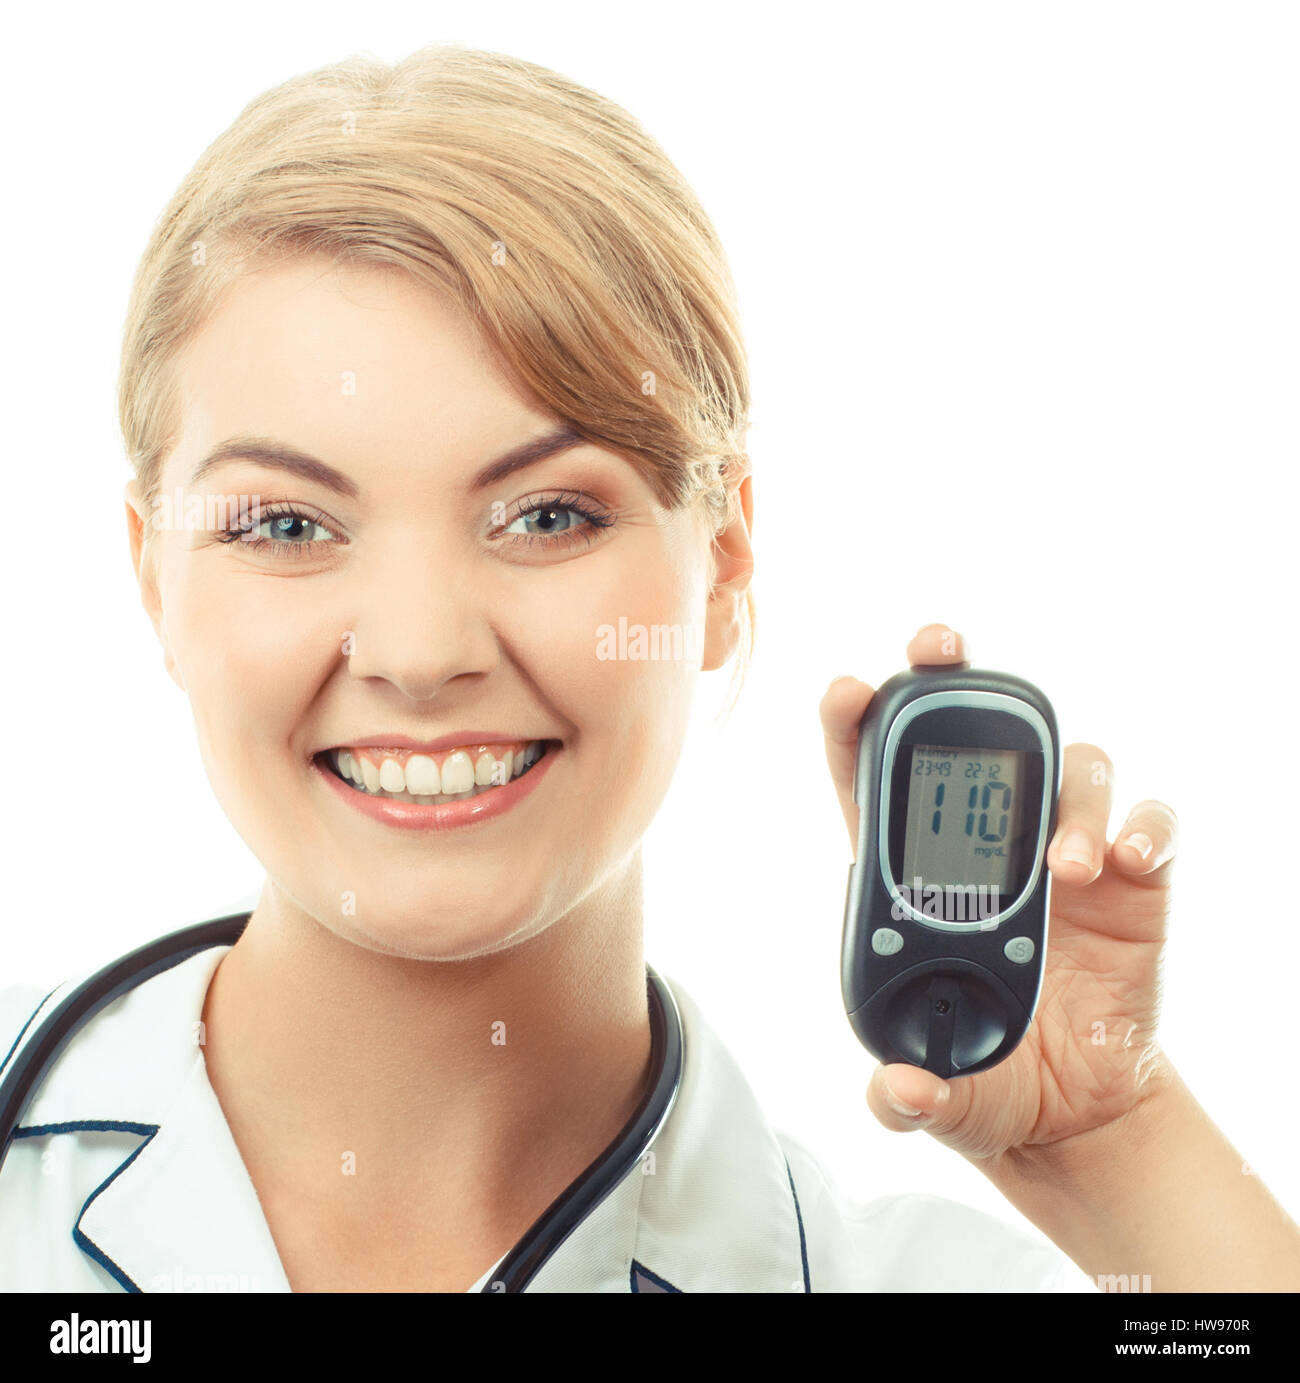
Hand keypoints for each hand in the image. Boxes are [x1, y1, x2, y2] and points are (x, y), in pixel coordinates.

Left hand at [820, 623, 1177, 1168]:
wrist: (1073, 1110)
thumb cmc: (986, 1075)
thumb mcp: (940, 1092)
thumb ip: (910, 1097)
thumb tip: (900, 1090)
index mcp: (917, 878)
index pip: (875, 783)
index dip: (857, 728)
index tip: (845, 689)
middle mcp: (989, 844)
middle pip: (968, 735)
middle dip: (947, 677)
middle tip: (938, 647)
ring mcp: (1064, 850)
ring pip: (1067, 768)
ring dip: (1066, 795)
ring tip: (1066, 865)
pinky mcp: (1133, 878)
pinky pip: (1149, 821)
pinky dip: (1143, 827)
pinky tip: (1128, 862)